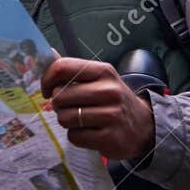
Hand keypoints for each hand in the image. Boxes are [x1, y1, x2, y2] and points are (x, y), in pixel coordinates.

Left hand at [40, 57, 154, 161]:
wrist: (143, 126)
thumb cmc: (113, 100)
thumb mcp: (99, 79)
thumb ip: (73, 69)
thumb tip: (47, 52)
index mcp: (103, 71)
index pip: (63, 68)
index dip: (47, 79)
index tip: (46, 89)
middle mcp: (109, 91)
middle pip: (60, 96)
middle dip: (58, 104)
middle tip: (70, 106)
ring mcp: (111, 115)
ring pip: (64, 118)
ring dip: (67, 121)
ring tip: (80, 120)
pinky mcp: (109, 138)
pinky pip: (74, 136)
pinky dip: (76, 136)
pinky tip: (89, 132)